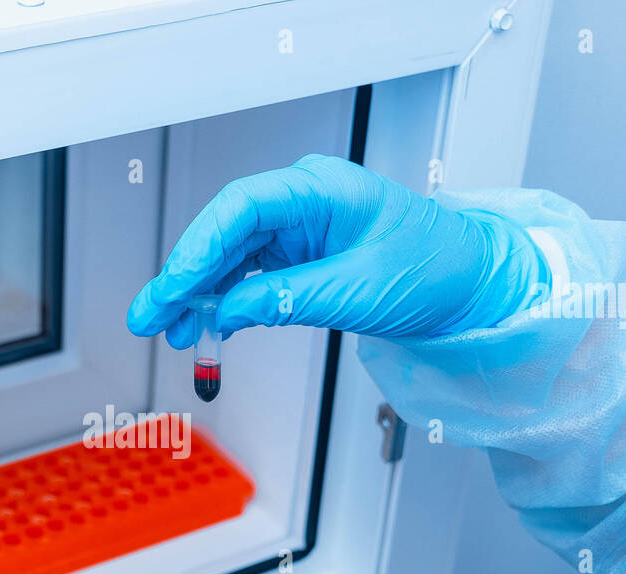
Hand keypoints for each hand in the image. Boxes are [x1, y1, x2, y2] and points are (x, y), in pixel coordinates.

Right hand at [127, 154, 547, 346]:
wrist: (475, 286)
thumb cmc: (438, 268)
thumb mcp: (356, 290)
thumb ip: (286, 299)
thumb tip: (227, 312)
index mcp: (319, 189)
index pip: (240, 210)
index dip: (198, 249)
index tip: (172, 287)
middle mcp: (303, 202)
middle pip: (225, 234)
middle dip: (184, 277)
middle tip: (150, 315)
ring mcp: (301, 230)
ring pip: (232, 258)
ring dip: (200, 296)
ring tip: (172, 331)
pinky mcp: (302, 258)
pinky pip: (251, 278)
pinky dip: (227, 304)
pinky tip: (207, 327)